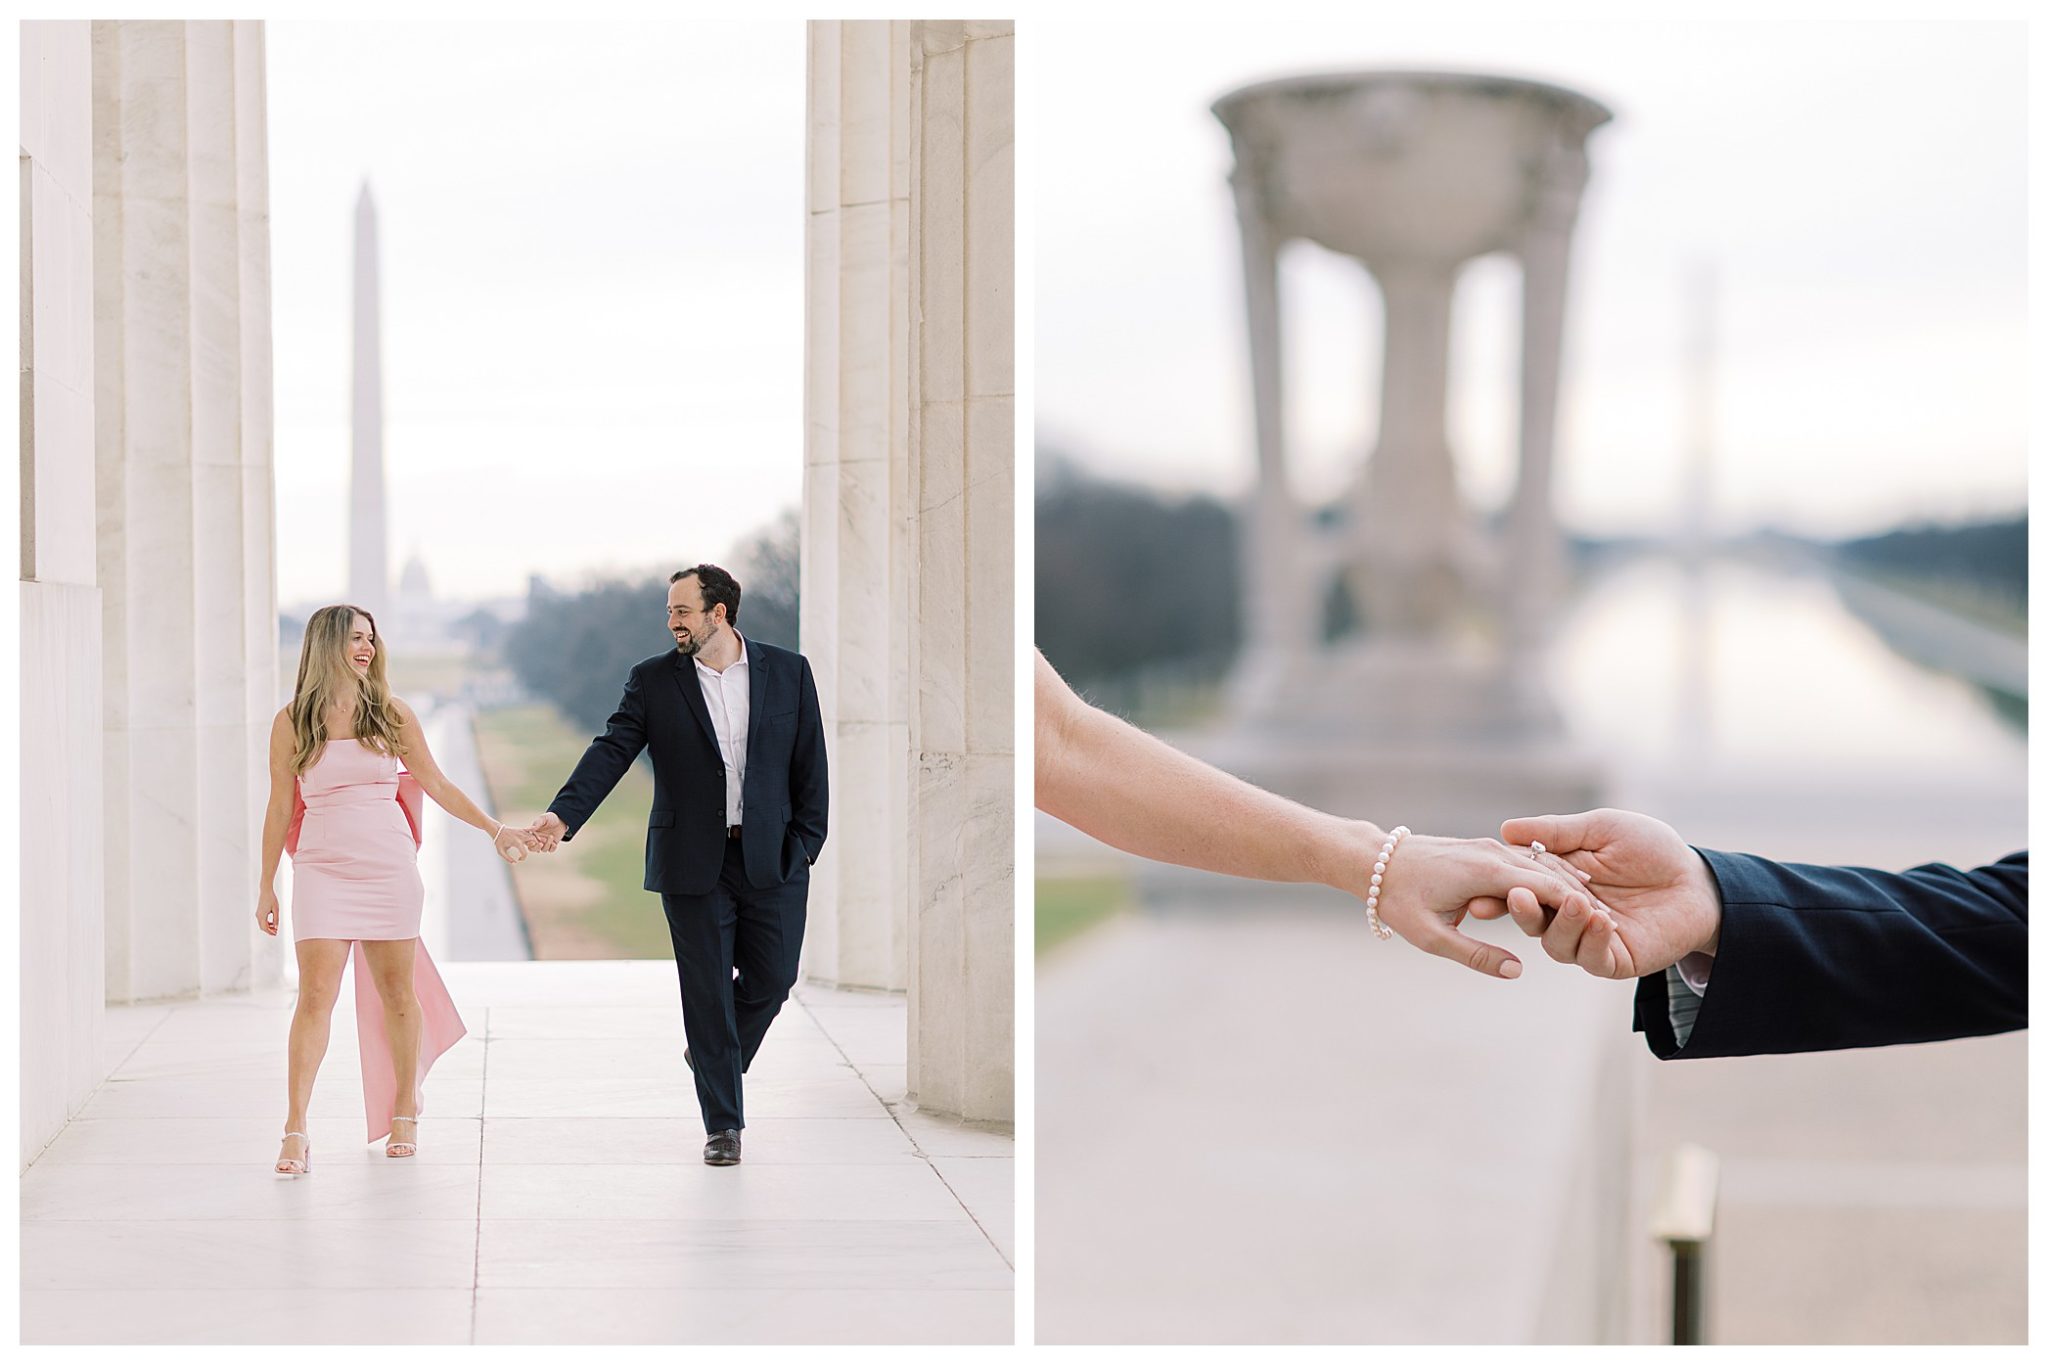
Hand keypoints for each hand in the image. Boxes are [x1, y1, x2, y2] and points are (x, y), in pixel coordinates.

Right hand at [256, 886, 279, 936]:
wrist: (266, 891)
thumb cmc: (272, 899)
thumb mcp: (276, 909)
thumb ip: (276, 919)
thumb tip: (276, 927)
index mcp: (262, 915)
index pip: (265, 927)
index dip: (270, 932)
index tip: (275, 934)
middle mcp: (258, 916)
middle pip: (262, 927)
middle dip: (269, 931)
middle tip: (276, 932)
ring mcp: (258, 914)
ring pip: (262, 924)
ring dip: (268, 927)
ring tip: (275, 928)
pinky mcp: (259, 912)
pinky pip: (262, 920)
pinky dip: (266, 923)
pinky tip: (272, 923)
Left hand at [492, 822, 532, 863]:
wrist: (498, 830)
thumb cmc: (499, 842)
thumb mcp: (501, 852)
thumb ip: (507, 858)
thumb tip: (514, 863)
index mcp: (516, 842)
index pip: (524, 853)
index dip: (523, 858)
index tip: (519, 859)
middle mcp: (521, 837)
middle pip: (534, 842)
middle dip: (535, 848)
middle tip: (534, 851)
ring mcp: (522, 832)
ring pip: (534, 836)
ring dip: (536, 842)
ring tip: (535, 847)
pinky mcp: (522, 830)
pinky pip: (531, 831)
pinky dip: (535, 835)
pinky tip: (535, 839)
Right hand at [525, 812, 565, 851]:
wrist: (561, 820)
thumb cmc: (550, 818)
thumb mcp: (543, 818)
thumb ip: (536, 824)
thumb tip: (527, 829)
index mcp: (533, 833)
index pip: (527, 841)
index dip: (529, 842)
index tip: (534, 840)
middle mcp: (537, 839)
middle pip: (533, 848)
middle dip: (536, 847)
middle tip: (541, 843)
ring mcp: (545, 842)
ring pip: (543, 849)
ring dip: (547, 844)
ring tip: (551, 836)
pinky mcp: (552, 844)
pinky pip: (550, 850)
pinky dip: (552, 848)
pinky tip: (554, 843)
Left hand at [1353, 829, 1605, 979]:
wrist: (1375, 862)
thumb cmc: (1400, 901)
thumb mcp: (1432, 937)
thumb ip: (1476, 954)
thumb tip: (1517, 970)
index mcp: (1487, 872)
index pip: (1547, 887)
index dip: (1578, 907)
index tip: (1606, 927)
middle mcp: (1494, 854)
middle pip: (1552, 873)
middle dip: (1583, 896)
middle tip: (1615, 921)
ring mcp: (1491, 848)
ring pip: (1543, 864)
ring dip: (1571, 884)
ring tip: (1601, 909)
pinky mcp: (1486, 848)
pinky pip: (1528, 860)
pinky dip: (1551, 875)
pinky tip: (1569, 894)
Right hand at [1483, 808, 1722, 978]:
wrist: (1697, 879)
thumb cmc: (1650, 849)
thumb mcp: (1601, 829)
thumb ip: (1557, 832)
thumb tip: (1507, 828)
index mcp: (1555, 882)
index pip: (1520, 889)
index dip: (1499, 891)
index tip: (1480, 890)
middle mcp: (1565, 914)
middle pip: (1530, 921)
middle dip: (1521, 912)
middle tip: (1518, 898)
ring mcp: (1588, 939)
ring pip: (1556, 944)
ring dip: (1561, 924)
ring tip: (1577, 902)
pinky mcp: (1614, 960)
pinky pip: (1592, 958)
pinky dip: (1592, 940)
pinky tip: (1602, 920)